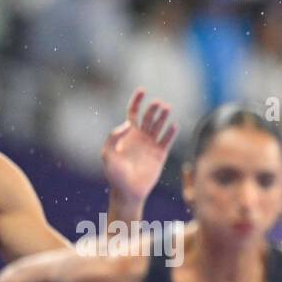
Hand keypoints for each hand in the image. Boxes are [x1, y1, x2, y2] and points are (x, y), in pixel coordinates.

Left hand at [102, 88, 177, 205]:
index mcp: (127, 134)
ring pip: (158, 126)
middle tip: (158, 103)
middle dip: (153, 109)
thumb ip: (114, 136)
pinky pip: (166, 141)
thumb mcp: (107, 153)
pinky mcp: (160, 155)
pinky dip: (170, 133)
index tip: (143, 90)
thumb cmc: (115, 173)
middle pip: (148, 117)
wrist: (128, 191)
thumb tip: (128, 124)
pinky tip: (174, 125)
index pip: (133, 112)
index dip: (137, 100)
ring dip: (162, 117)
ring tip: (167, 108)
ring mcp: (151, 145)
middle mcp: (140, 137)